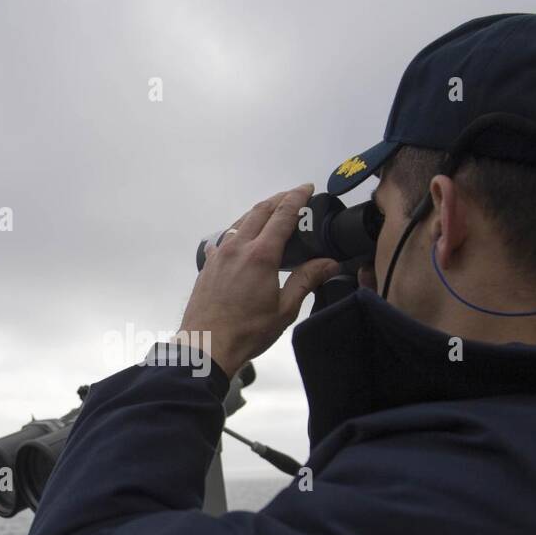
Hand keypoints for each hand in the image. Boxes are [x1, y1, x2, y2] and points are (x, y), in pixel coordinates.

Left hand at [177, 184, 339, 379]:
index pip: (283, 215)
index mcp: (261, 255)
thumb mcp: (284, 309)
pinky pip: (225, 238)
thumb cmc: (247, 331)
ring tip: (271, 214)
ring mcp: (220, 254)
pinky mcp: (208, 265)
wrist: (206, 345)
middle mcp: (238, 247)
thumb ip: (306, 280)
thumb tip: (329, 263)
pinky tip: (240, 239)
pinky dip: (238, 231)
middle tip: (293, 196)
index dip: (297, 198)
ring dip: (258, 213)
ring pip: (240, 222)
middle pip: (260, 211)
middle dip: (279, 199)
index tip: (307, 188)